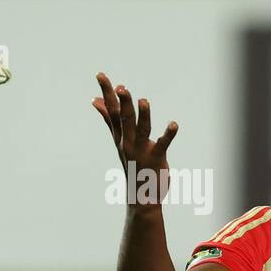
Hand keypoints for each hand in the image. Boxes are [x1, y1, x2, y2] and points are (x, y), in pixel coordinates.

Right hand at [92, 72, 178, 206]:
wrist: (141, 196)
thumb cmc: (133, 164)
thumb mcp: (119, 140)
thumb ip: (110, 120)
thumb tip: (96, 101)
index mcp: (120, 136)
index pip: (111, 111)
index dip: (107, 93)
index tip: (101, 75)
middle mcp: (127, 142)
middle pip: (124, 119)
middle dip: (123, 102)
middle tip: (121, 87)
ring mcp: (141, 151)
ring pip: (141, 130)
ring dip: (143, 115)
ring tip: (143, 100)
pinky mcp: (156, 158)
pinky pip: (163, 144)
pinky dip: (169, 134)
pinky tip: (174, 124)